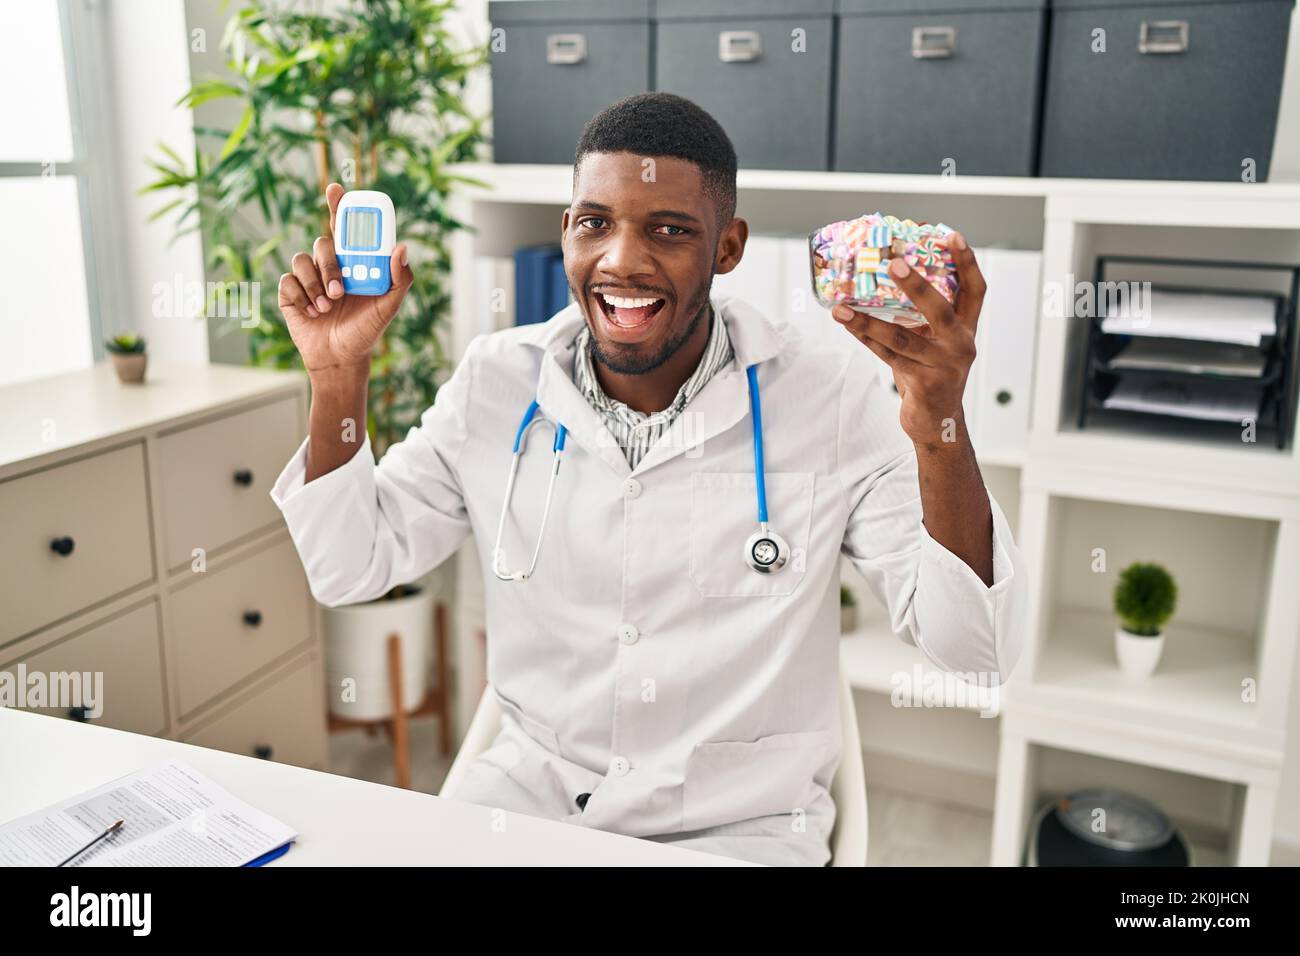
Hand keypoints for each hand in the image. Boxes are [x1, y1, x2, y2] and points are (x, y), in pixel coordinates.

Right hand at [277, 182, 413, 375]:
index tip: (336, 189)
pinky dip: (301, 298)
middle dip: (330, 265)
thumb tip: (401, 248)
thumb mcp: (389, 307)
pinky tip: (312, 313)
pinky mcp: (289, 292)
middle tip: (340, 291)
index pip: (345, 226)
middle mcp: (329, 264)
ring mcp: (307, 277)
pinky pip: (288, 281)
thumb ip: (400, 279)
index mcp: (353, 261)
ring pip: (302, 260)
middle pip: (323, 243)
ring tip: (327, 308)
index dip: (339, 205)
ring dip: (315, 285)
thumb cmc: (366, 331)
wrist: (340, 358)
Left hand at [831, 233, 985, 447]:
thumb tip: (886, 276)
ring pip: (903, 338)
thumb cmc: (931, 373)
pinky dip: (865, 339)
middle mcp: (960, 345)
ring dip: (868, 321)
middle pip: (941, 309)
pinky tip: (847, 325)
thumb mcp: (936, 342)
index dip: (966, 262)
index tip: (952, 235)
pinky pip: (887, 356)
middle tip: (893, 262)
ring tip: (842, 307)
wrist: (938, 423)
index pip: (975, 290)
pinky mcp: (923, 384)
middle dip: (916, 284)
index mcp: (966, 329)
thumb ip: (923, 316)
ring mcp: (943, 366)